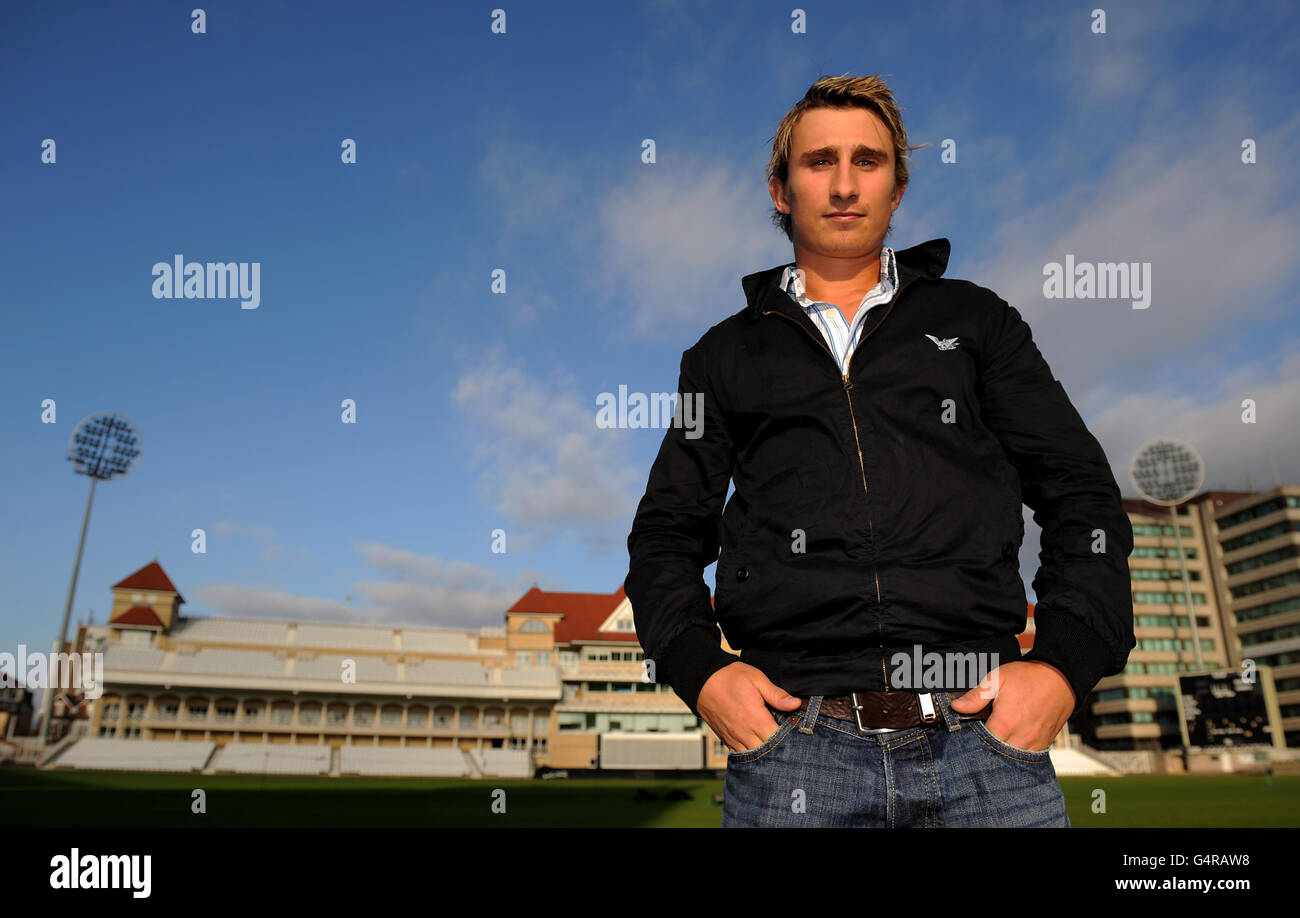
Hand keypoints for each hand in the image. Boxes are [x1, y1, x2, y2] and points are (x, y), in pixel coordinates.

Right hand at [698, 661, 802, 752]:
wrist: (702, 679)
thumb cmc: (730, 677)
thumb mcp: (757, 679)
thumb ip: (777, 694)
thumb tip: (796, 704)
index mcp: (755, 719)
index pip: (778, 740)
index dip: (789, 740)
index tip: (797, 734)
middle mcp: (744, 733)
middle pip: (767, 753)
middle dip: (779, 749)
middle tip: (789, 742)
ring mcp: (734, 738)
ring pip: (753, 757)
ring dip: (765, 754)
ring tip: (776, 747)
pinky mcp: (726, 739)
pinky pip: (740, 754)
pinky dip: (751, 754)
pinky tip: (759, 747)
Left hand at [949, 660, 1073, 751]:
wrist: (1060, 678)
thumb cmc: (1028, 677)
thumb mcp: (996, 679)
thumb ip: (976, 696)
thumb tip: (956, 707)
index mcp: (1005, 724)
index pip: (980, 744)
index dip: (970, 740)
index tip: (966, 734)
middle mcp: (1020, 739)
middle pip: (995, 755)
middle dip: (984, 750)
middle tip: (979, 738)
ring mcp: (1033, 744)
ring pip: (1011, 760)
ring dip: (1000, 753)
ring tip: (993, 741)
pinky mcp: (1043, 745)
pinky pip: (1026, 758)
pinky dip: (1016, 753)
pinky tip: (1008, 743)